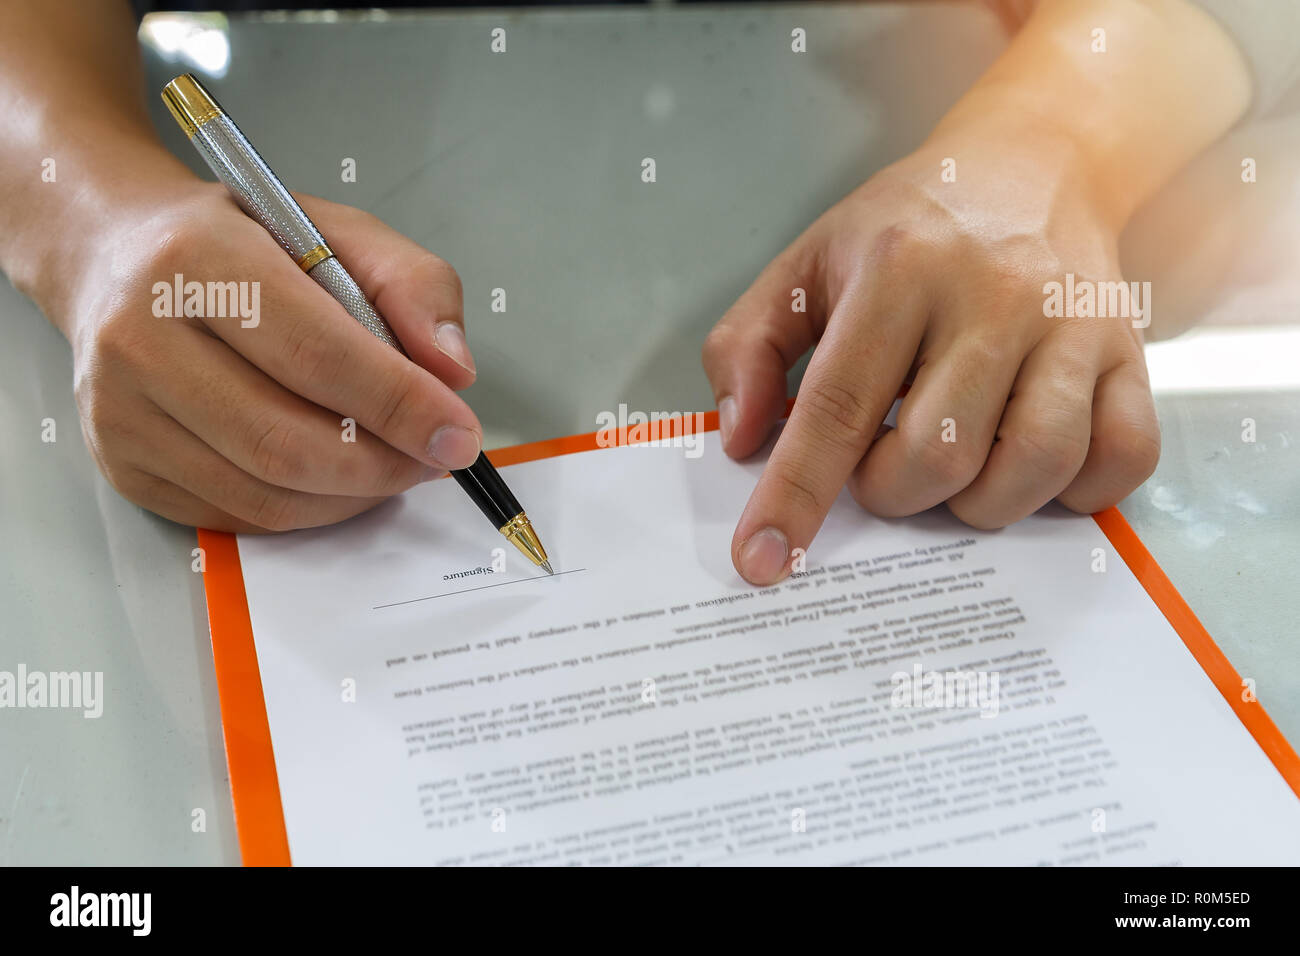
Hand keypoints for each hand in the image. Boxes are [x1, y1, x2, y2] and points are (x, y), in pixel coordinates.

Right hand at [57, 179, 480, 530]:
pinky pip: (237, 517)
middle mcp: (140, 337)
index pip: (317, 355)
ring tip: (394, 465)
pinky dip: (308, 510)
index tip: (459, 435)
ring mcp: (118, 411)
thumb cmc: (239, 242)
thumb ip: (412, 286)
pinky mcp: (121, 464)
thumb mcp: (335, 230)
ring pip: (264, 494)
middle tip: (433, 459)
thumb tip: (453, 373)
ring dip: (353, 496)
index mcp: (199, 260)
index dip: (400, 406)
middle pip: (286, 443)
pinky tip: (338, 479)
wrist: (112, 252)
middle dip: (384, 465)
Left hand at [704, 127, 1160, 584]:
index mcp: (900, 270)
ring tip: (950, 470)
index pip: (838, 408)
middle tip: (879, 465)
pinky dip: (1076, 492)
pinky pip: (1124, 456)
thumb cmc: (906, 228)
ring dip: (977, 503)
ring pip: (1033, 467)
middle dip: (891, 494)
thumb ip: (748, 347)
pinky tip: (1026, 467)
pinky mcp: (1132, 352)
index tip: (762, 561)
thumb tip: (742, 442)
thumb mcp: (806, 263)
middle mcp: (996, 296)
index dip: (796, 497)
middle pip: (937, 456)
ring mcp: (1074, 325)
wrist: (1035, 160)